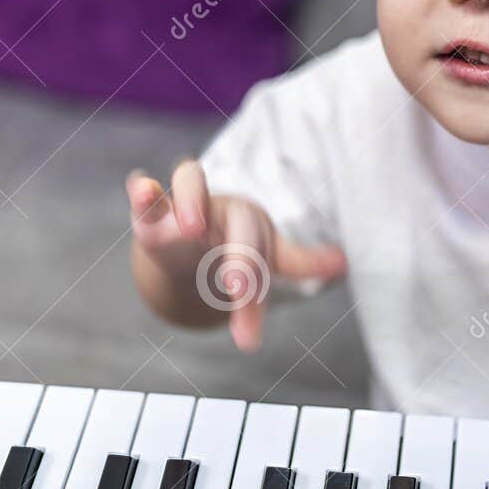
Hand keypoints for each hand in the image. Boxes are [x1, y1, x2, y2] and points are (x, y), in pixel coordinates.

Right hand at [126, 159, 345, 350]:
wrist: (187, 241)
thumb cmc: (233, 244)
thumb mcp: (263, 258)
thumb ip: (298, 262)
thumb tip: (345, 262)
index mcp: (250, 222)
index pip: (261, 246)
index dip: (261, 272)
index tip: (253, 309)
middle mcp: (222, 207)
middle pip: (235, 221)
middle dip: (239, 257)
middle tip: (240, 290)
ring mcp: (184, 205)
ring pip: (191, 180)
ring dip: (192, 200)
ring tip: (191, 228)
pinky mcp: (150, 212)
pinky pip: (144, 193)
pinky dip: (142, 188)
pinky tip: (144, 189)